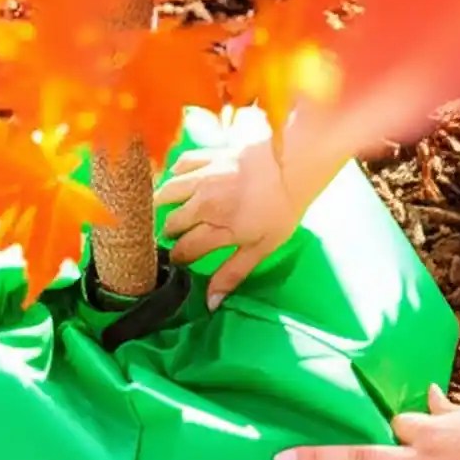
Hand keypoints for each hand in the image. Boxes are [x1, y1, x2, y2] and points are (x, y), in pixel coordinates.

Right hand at [152, 111, 308, 310]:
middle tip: (175, 237)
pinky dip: (176, 174)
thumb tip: (210, 303)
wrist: (296, 162)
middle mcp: (203, 204)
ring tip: (168, 211)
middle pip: (171, 223)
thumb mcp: (263, 247)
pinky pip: (180, 165)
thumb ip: (233, 273)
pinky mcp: (207, 156)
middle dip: (170, 233)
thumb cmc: (283, 208)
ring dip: (163, 205)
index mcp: (218, 228)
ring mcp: (203, 177)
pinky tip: (180, 180)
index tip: (180, 261)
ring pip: (167, 192)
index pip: (184, 249)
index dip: (179, 258)